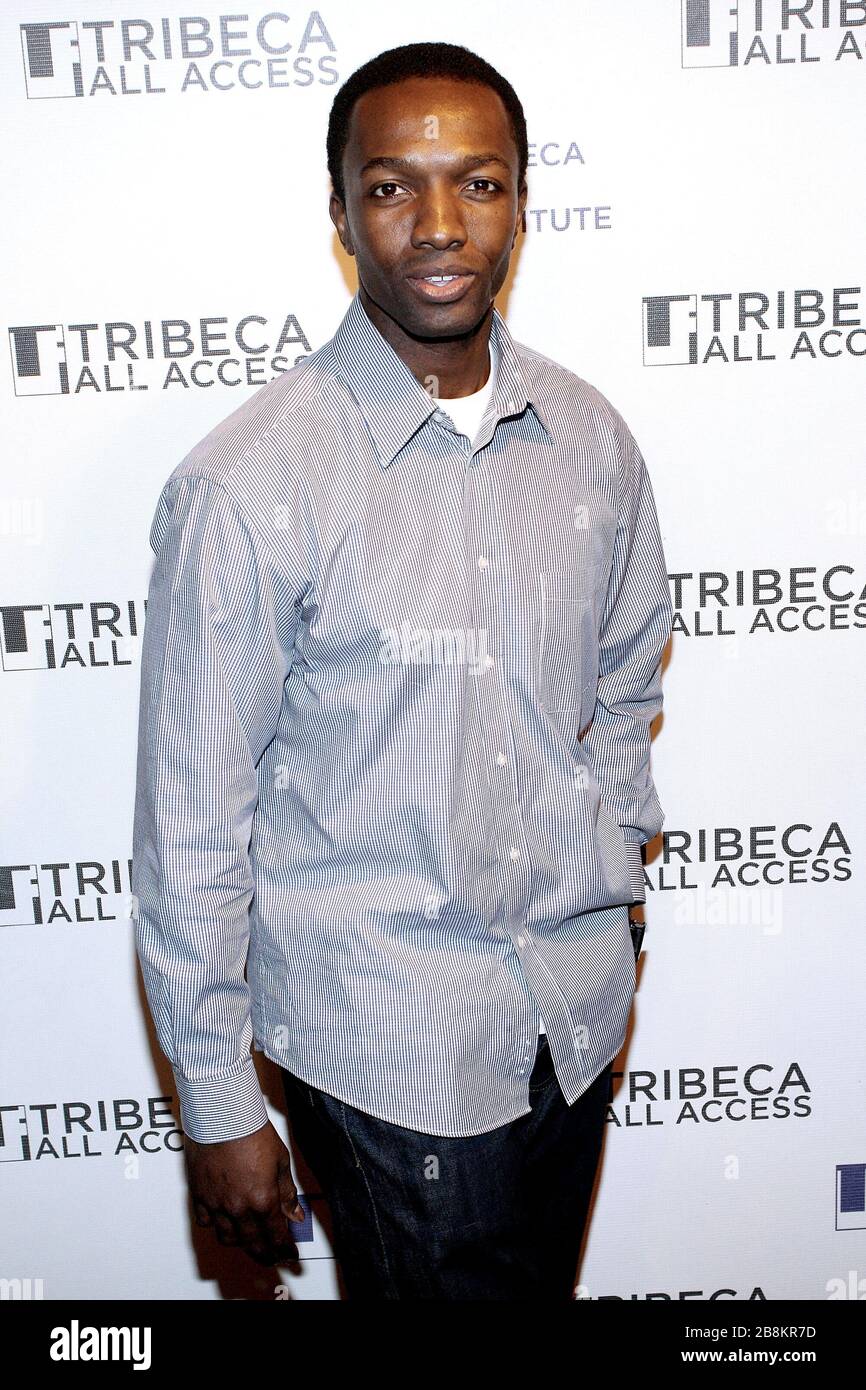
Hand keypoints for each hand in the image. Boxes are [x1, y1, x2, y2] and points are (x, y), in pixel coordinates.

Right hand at [184, 1119, 305, 1265]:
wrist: (223, 1114)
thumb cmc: (251, 1130)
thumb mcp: (280, 1161)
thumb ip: (287, 1192)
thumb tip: (294, 1212)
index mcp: (262, 1199)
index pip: (276, 1236)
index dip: (285, 1249)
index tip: (290, 1254)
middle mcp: (238, 1207)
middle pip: (253, 1243)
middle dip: (266, 1253)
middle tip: (273, 1256)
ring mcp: (216, 1203)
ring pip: (227, 1238)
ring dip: (241, 1243)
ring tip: (249, 1241)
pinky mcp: (199, 1195)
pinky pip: (205, 1222)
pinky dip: (215, 1226)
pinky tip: (223, 1222)